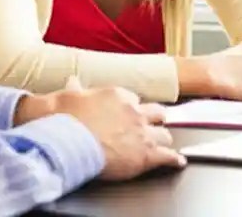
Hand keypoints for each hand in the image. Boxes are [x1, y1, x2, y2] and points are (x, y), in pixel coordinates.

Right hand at [16, 79, 185, 180]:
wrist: (66, 143)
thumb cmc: (63, 120)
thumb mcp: (65, 96)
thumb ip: (73, 88)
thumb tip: (72, 80)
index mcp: (117, 96)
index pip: (133, 100)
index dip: (132, 109)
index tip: (128, 114)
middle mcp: (134, 112)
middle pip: (156, 113)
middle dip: (155, 120)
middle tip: (153, 125)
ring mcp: (142, 133)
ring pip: (165, 134)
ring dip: (163, 140)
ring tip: (164, 145)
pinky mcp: (146, 155)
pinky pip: (168, 157)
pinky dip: (173, 160)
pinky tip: (177, 162)